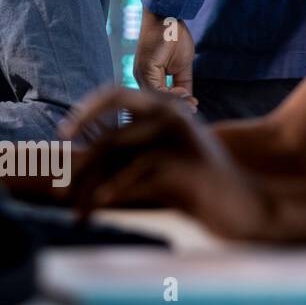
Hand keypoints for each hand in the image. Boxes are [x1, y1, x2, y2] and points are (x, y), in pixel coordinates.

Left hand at [61, 86, 273, 239]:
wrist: (245, 207)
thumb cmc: (195, 188)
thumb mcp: (153, 167)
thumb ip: (122, 157)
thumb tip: (73, 161)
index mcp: (163, 107)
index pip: (113, 93)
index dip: (85, 111)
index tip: (62, 134)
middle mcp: (171, 113)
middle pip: (110, 135)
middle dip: (81, 168)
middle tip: (60, 194)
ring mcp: (180, 135)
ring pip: (119, 152)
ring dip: (91, 186)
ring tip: (77, 211)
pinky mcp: (188, 160)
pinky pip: (141, 169)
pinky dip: (117, 186)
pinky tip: (102, 201)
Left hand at [134, 8, 196, 102]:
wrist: (169, 15)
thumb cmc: (174, 36)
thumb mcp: (182, 65)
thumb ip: (183, 82)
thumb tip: (188, 100)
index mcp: (149, 77)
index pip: (162, 98)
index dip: (178, 104)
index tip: (193, 105)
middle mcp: (141, 77)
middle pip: (158, 101)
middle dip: (178, 107)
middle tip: (193, 108)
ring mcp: (141, 73)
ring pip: (156, 98)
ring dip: (176, 103)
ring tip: (190, 103)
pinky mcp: (145, 67)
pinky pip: (156, 89)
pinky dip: (171, 95)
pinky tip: (183, 94)